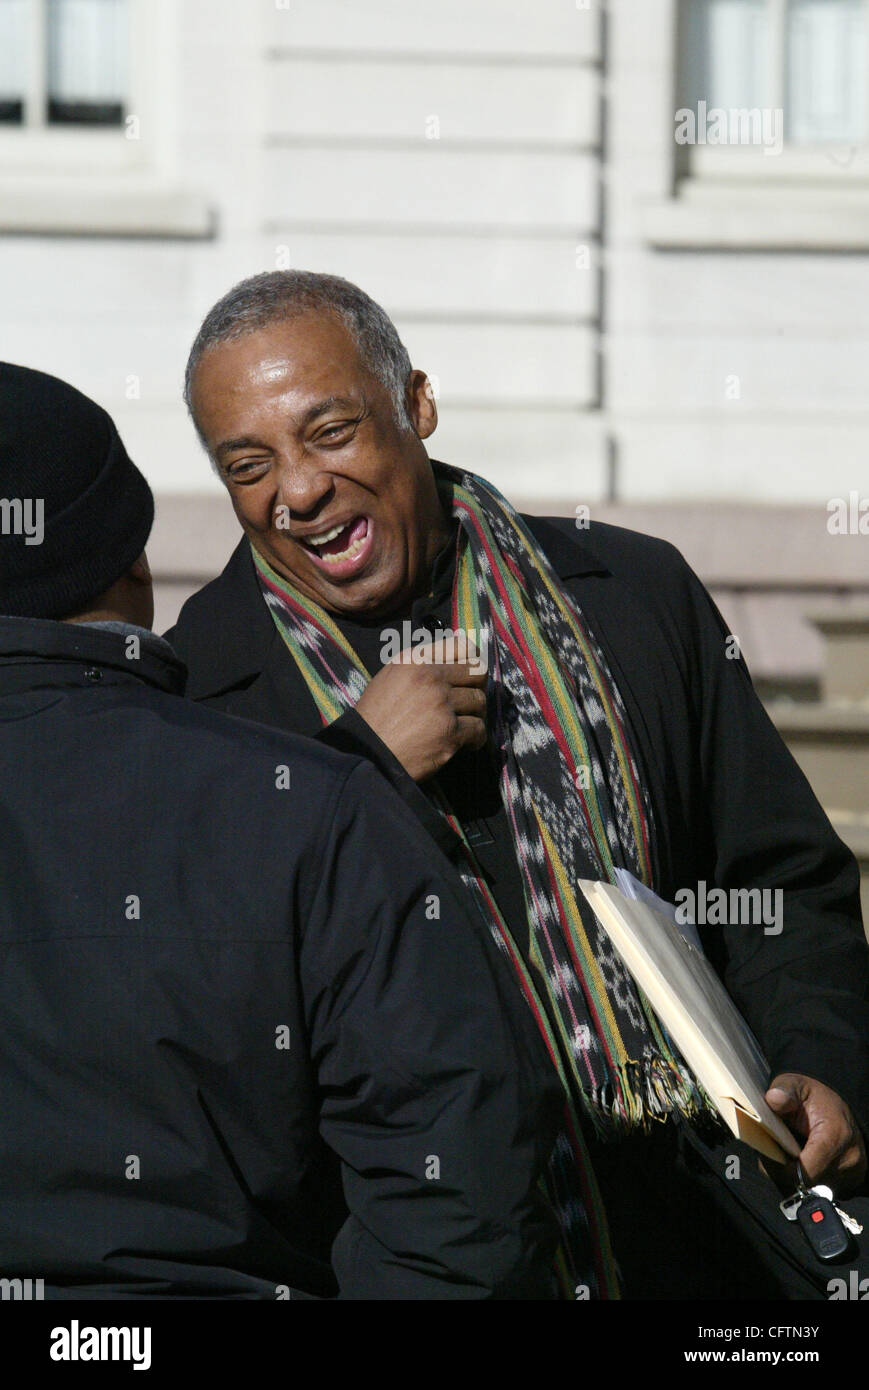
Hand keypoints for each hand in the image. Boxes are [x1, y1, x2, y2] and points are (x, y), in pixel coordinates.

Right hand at [355, 639, 487, 781]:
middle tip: (469, 702)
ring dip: (475, 715)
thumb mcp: (391, 677)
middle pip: (477, 672)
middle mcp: (430, 676)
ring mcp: (441, 703)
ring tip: (463, 725)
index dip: (473, 659)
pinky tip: (464, 743)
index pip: (462, 646)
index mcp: (415, 659)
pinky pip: (478, 729)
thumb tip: (455, 662)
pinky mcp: (450, 731)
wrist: (367, 754)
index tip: (472, 674)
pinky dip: (475, 738)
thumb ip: (421, 666)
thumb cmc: (376, 718)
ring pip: (479, 701)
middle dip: (477, 687)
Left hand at [765, 1072, 865, 1194]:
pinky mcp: (849, 1184)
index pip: (805, 1171)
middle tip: (775, 1151)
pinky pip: (819, 1190)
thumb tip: (773, 1099)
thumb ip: (784, 1091)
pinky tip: (802, 1160)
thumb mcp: (796, 1085)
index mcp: (836, 1136)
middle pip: (805, 1184)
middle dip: (784, 1172)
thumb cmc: (815, 1097)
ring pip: (811, 1190)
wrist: (839, 1108)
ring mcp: (851, 1176)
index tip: (768, 1153)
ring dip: (794, 1177)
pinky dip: (805, 1179)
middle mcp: (849, 1161)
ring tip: (790, 1153)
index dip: (780, 1168)